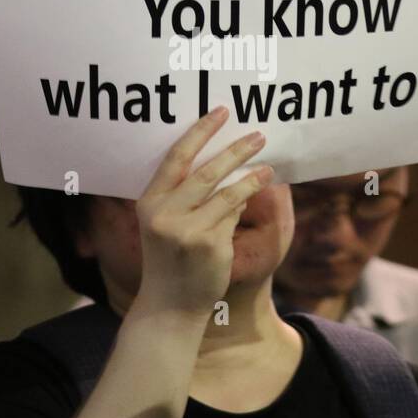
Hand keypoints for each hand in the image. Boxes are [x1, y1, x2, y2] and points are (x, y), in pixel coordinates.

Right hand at [133, 107, 272, 317]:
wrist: (170, 305)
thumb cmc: (170, 259)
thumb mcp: (165, 224)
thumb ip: (185, 196)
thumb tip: (226, 164)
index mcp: (149, 202)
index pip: (176, 158)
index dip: (200, 132)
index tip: (221, 112)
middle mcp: (165, 214)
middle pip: (206, 172)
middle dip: (235, 150)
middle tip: (258, 135)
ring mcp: (188, 230)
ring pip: (227, 193)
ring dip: (251, 177)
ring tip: (268, 167)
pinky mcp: (210, 245)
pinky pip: (232, 216)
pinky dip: (243, 203)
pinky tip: (253, 193)